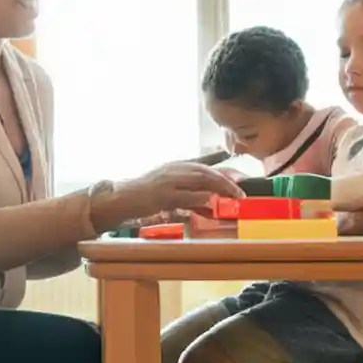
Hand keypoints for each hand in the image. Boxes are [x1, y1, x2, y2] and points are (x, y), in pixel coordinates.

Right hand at [116, 162, 243, 216]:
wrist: (121, 199)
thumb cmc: (143, 196)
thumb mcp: (167, 189)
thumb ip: (187, 193)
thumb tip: (208, 201)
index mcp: (175, 166)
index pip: (202, 161)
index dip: (220, 160)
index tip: (236, 162)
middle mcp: (173, 169)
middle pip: (206, 171)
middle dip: (226, 179)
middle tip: (241, 189)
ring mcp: (168, 181)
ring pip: (200, 179)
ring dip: (220, 187)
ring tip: (235, 195)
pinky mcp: (162, 195)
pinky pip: (186, 195)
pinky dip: (200, 198)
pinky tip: (211, 202)